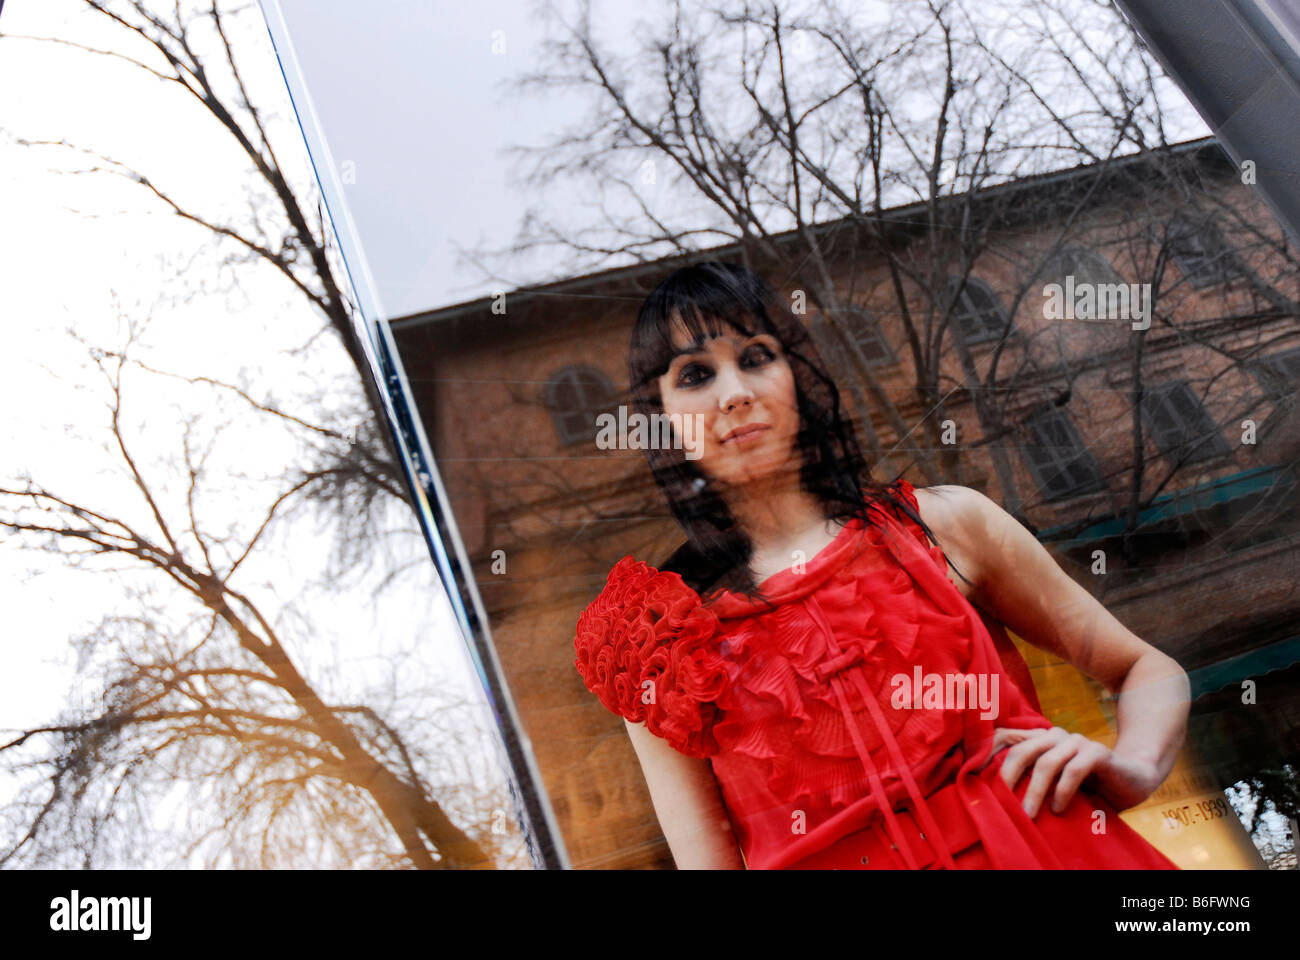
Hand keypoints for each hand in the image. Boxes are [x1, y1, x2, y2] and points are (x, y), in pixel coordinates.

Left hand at [978, 726, 1161, 817]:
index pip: (1005, 737)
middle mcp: (1055, 735)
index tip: (971, 776)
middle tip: (1000, 803)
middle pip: (1021, 750)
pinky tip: (1058, 809)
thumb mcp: (1052, 783)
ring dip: (1035, 791)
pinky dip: (1062, 790)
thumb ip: (1029, 780)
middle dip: (1007, 777)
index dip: (987, 753)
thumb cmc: (1086, 785)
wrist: (1133, 779)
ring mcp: (1077, 741)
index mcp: (1040, 739)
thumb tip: (991, 792)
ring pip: (1046, 762)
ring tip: (1027, 815)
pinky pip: (1074, 769)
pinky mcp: (1098, 752)